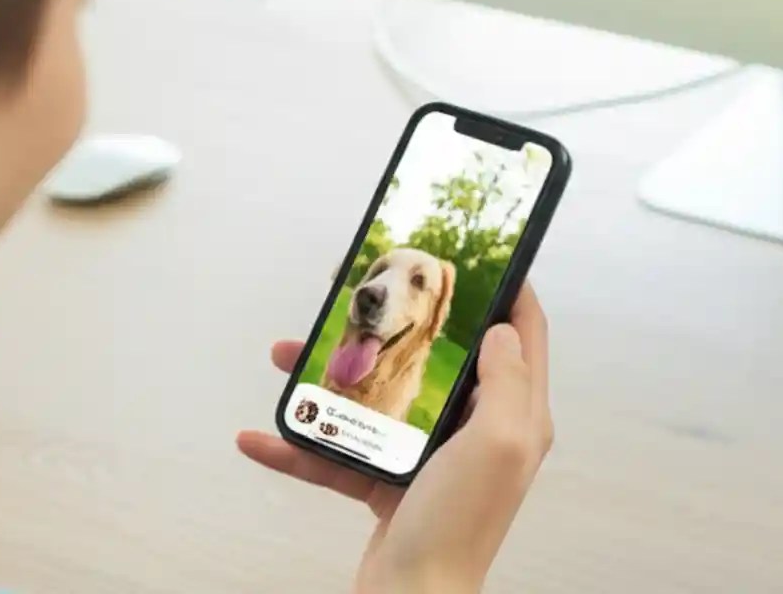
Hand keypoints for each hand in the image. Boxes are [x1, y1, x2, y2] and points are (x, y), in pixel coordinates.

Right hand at [238, 285, 552, 593]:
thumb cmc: (457, 528)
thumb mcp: (498, 445)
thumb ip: (506, 384)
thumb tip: (502, 330)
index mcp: (513, 417)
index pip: (521, 336)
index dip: (505, 289)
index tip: (475, 254)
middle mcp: (474, 433)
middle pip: (435, 357)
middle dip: (389, 324)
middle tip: (353, 295)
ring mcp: (428, 459)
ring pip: (377, 398)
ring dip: (327, 377)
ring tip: (285, 355)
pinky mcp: (386, 485)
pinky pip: (340, 453)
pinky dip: (300, 445)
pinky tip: (261, 436)